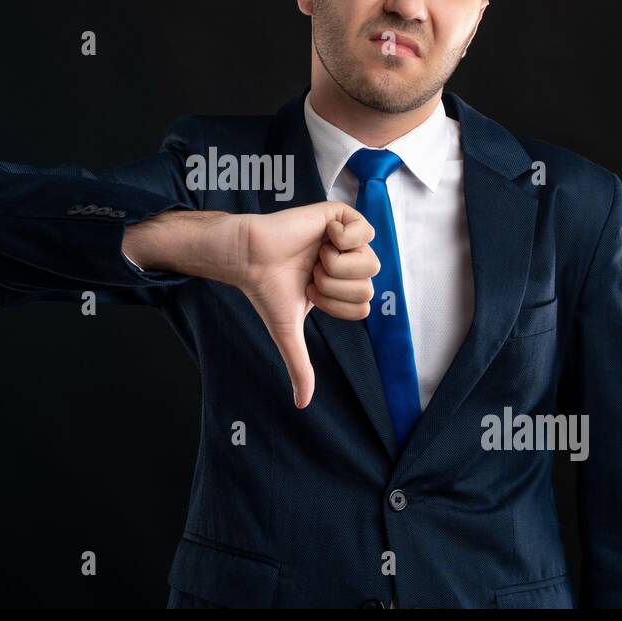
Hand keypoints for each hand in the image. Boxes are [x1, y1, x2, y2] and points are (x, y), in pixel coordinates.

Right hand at [225, 202, 378, 408]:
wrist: (250, 257)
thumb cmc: (268, 290)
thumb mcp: (289, 333)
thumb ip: (300, 366)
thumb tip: (302, 404)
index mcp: (343, 288)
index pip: (365, 307)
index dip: (337, 306)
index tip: (310, 294)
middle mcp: (349, 264)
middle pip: (370, 286)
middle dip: (335, 287)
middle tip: (310, 274)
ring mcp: (346, 240)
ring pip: (371, 261)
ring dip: (336, 265)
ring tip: (315, 257)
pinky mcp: (340, 216)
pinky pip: (364, 229)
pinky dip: (342, 238)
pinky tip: (322, 236)